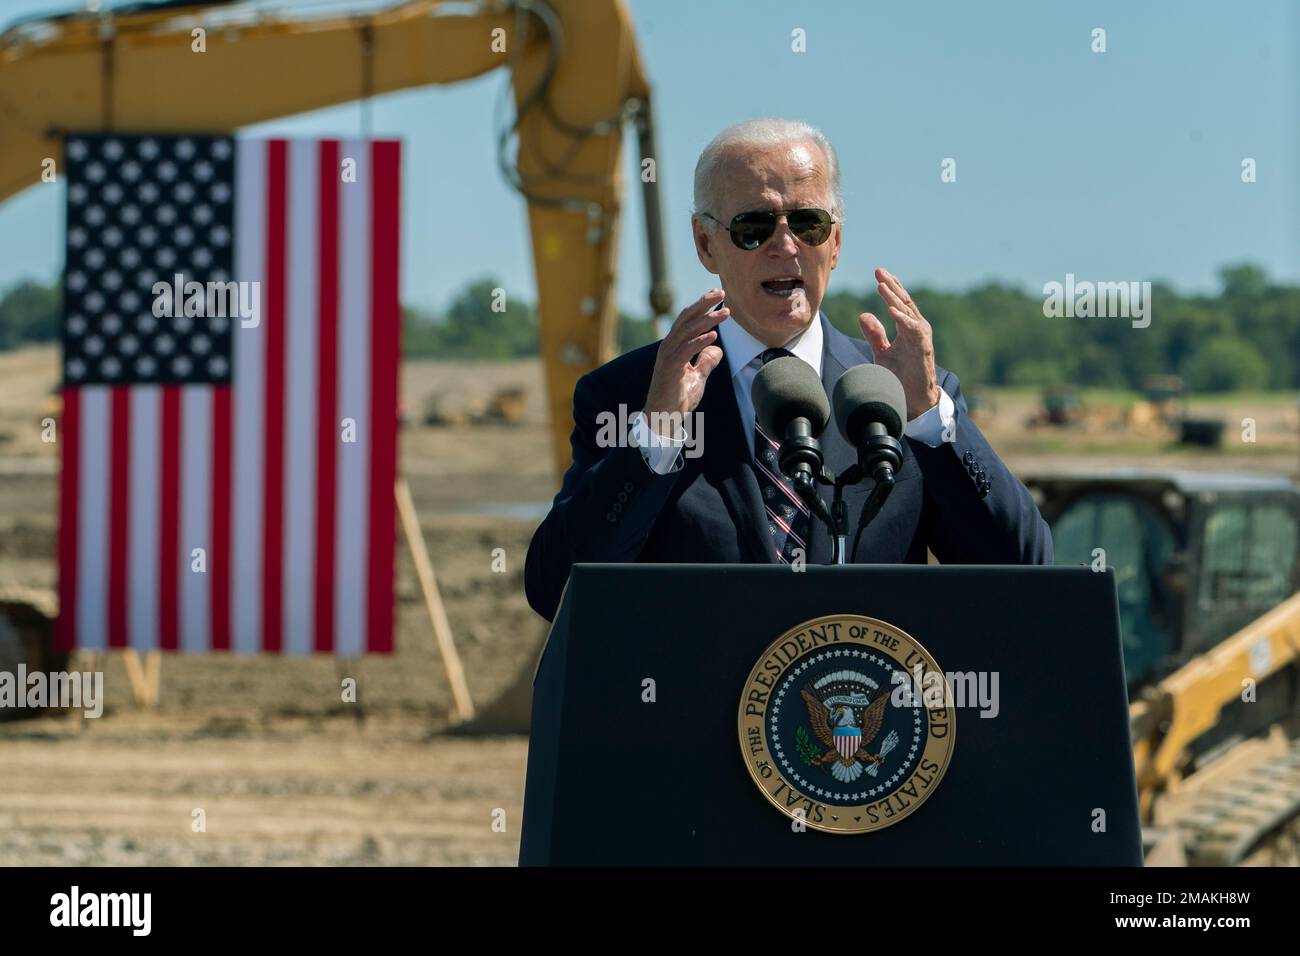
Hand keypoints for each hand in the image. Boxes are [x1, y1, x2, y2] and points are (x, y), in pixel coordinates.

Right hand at [643, 288, 727, 434]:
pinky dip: (700, 341)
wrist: (662, 417)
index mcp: (673, 346)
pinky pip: (686, 350)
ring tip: (725, 313)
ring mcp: (668, 356)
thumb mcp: (697, 376)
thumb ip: (706, 361)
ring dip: (707, 320)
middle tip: (721, 292)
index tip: (715, 294)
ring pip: (688, 331)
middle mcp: (668, 346)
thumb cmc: (677, 398)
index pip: (687, 319)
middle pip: (686, 318)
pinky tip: (714, 335)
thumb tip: (717, 348)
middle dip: (704, 304)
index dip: (701, 305)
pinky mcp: (670, 368)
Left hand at [858, 267, 939, 419]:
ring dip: (894, 298)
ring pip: (908, 312)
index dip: (889, 287)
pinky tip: (891, 310)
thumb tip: (863, 315)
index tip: (878, 273)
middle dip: (891, 286)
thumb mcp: (883, 353)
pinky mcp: (923, 348)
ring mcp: (921, 338)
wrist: (913, 400)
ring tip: (881, 286)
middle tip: (878, 271)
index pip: (898, 302)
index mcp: (908, 327)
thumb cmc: (901, 376)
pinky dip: (903, 319)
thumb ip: (875, 334)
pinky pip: (913, 330)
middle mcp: (916, 328)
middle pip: (903, 302)